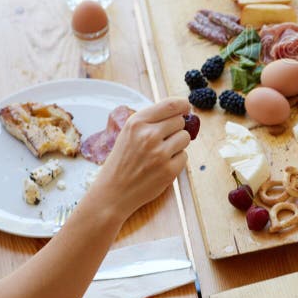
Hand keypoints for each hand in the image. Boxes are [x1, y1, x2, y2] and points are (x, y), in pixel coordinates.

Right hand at [89, 97, 190, 218]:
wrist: (112, 193)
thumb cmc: (122, 161)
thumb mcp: (128, 133)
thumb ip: (151, 121)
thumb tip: (181, 111)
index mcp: (136, 122)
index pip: (171, 105)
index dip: (183, 105)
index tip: (186, 108)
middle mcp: (148, 135)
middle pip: (180, 121)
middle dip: (175, 129)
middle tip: (162, 140)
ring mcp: (159, 154)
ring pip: (185, 137)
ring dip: (178, 144)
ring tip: (160, 154)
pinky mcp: (168, 170)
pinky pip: (184, 156)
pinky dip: (176, 161)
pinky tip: (160, 166)